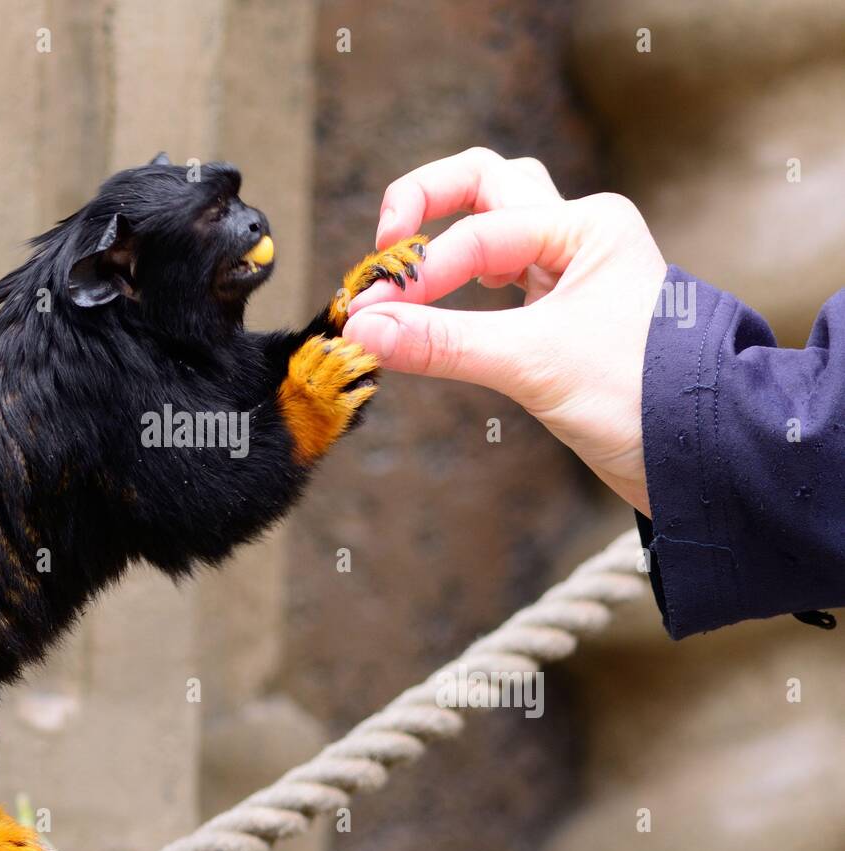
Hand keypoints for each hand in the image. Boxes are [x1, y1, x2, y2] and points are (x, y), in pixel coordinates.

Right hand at [343, 147, 666, 515]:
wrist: (701, 454)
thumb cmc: (642, 397)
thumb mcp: (532, 364)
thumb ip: (442, 343)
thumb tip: (362, 330)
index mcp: (586, 226)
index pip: (479, 233)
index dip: (420, 273)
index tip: (368, 314)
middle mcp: (577, 234)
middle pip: (484, 183)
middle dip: (426, 200)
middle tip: (383, 245)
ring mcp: (568, 269)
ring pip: (492, 218)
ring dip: (444, 231)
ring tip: (403, 272)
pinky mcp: (557, 310)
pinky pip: (496, 270)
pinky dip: (457, 278)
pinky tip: (435, 304)